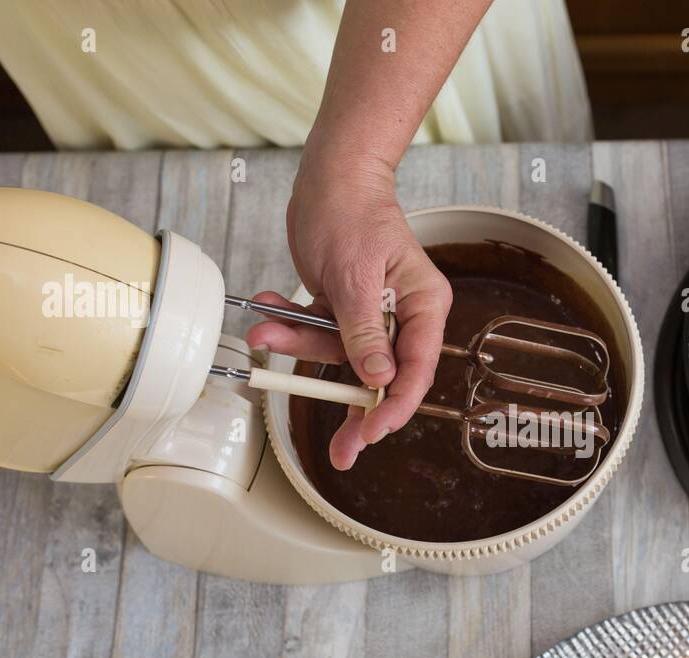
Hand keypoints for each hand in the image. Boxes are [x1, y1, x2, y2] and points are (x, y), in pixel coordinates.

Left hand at [246, 151, 451, 470]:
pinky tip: (269, 308)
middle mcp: (402, 316)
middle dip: (350, 408)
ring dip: (297, 344)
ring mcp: (372, 315)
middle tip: (342, 451)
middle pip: (382, 378)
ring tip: (265, 327)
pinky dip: (291, 324)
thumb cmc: (352, 212)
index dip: (395, 407)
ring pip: (337, 355)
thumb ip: (363, 332)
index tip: (372, 432)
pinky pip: (318, 332)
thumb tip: (378, 381)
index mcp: (422, 308)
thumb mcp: (355, 276)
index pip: (416, 370)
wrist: (329, 176)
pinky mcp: (343, 309)